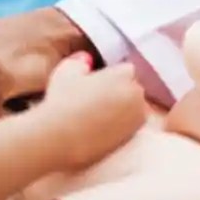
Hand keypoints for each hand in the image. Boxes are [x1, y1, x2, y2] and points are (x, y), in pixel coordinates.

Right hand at [35, 54, 145, 170]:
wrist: (63, 140)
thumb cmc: (63, 101)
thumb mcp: (65, 71)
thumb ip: (79, 61)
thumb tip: (86, 60)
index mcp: (123, 75)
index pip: (125, 69)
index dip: (111, 74)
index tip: (98, 80)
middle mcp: (136, 95)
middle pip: (132, 88)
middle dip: (120, 89)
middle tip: (96, 96)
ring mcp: (136, 118)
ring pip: (133, 108)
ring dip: (122, 108)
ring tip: (97, 114)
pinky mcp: (131, 138)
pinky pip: (128, 126)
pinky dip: (119, 125)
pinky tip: (99, 127)